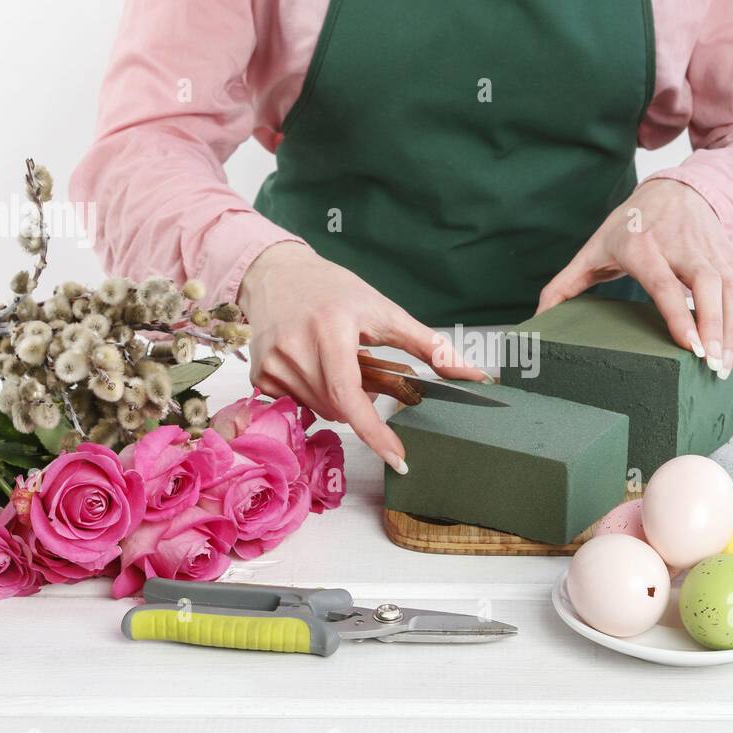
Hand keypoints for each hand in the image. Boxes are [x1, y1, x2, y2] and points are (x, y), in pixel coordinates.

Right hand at [237, 242, 488, 472]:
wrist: (277, 274)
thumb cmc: (334, 290)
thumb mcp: (384, 311)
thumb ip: (429, 346)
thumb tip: (472, 374)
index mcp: (330, 330)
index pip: (351, 395)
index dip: (375, 432)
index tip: (399, 458)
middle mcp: (295, 348)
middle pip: (340, 408)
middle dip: (360, 401)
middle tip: (362, 367)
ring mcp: (273, 364)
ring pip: (322, 411)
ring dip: (338, 399)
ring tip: (335, 361)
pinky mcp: (260, 375)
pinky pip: (299, 406)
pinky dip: (315, 395)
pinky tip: (312, 365)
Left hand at [538, 179, 732, 376]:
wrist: (674, 189)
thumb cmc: (631, 224)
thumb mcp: (594, 250)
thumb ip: (564, 285)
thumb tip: (539, 318)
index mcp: (641, 245)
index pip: (664, 282)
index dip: (678, 313)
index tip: (688, 343)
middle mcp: (679, 245)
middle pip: (704, 285)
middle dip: (713, 325)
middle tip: (711, 362)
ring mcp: (707, 251)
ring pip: (728, 289)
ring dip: (732, 329)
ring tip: (724, 365)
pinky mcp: (727, 257)